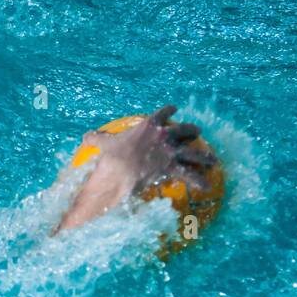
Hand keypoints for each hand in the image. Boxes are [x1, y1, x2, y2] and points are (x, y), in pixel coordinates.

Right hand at [87, 105, 205, 195]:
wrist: (121, 170)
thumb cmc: (113, 155)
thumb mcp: (103, 143)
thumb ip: (96, 138)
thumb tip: (85, 136)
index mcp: (150, 125)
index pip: (164, 113)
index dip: (170, 111)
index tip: (173, 110)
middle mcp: (165, 135)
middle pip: (185, 130)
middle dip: (192, 131)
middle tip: (196, 132)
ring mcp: (171, 151)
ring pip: (194, 152)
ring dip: (204, 156)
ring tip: (211, 160)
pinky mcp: (173, 168)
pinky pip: (190, 175)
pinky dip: (199, 181)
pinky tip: (206, 186)